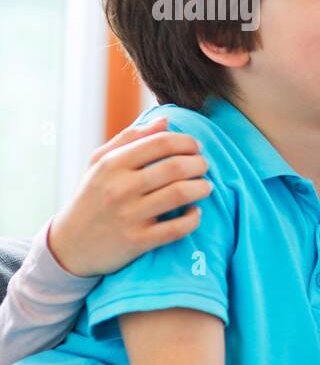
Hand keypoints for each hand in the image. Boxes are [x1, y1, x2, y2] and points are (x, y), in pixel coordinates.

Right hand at [47, 118, 211, 276]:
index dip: (188, 142)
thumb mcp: (99, 163)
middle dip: (200, 164)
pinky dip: (194, 218)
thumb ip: (131, 138)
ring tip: (205, 187)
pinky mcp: (137, 241)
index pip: (162, 142)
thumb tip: (166, 120)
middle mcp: (120, 187)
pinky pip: (177, 228)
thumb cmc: (91, 197)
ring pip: (181, 194)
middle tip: (203, 166)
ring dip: (202, 188)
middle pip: (176, 166)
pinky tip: (195, 212)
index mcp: (112, 164)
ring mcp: (129, 215)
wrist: (70, 244)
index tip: (196, 147)